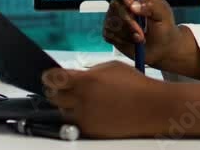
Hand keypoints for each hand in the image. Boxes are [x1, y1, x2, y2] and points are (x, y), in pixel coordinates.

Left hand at [42, 62, 199, 139]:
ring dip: (65, 105)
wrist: (151, 107)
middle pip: (54, 97)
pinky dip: (77, 117)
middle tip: (61, 88)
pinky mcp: (91, 131)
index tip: (47, 76)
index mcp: (86, 81)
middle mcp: (82, 100)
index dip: (48, 76)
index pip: (53, 78)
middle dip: (55, 91)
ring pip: (62, 112)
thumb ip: (88, 71)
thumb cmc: (134, 84)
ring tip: (78, 100)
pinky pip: (75, 124)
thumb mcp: (110, 67)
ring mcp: (86, 118)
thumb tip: (73, 76)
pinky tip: (89, 110)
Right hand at [102, 0, 181, 67]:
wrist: (160, 46)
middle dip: (128, 21)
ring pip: (111, 21)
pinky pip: (108, 33)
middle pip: (116, 4)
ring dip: (126, 33)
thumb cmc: (163, 25)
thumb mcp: (163, 14)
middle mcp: (123, 1)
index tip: (129, 1)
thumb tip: (132, 5)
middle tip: (141, 34)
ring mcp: (114, 15)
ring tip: (140, 39)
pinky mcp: (110, 29)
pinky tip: (132, 41)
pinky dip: (121, 40)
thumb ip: (151, 6)